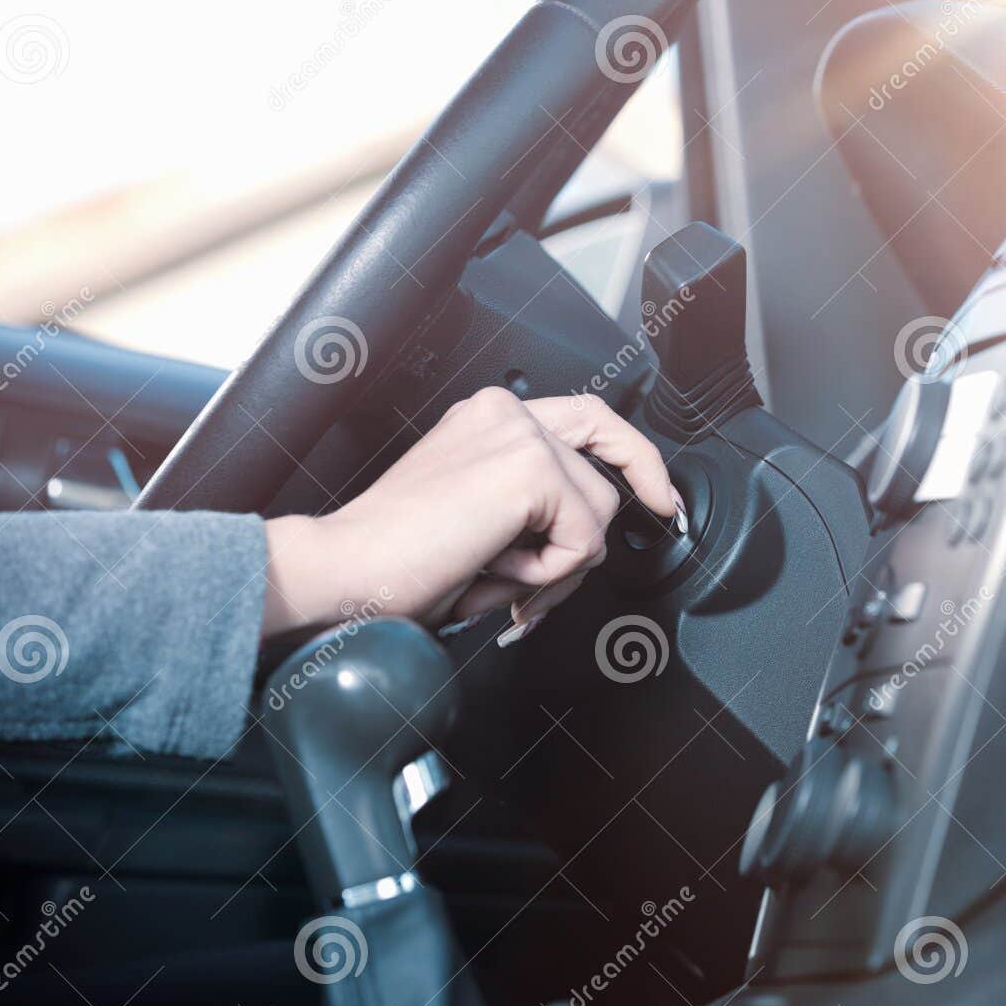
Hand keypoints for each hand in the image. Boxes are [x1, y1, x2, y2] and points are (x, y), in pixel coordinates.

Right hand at [260, 389, 681, 638]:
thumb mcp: (478, 523)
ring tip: (488, 578)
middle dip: (581, 546)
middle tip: (537, 593)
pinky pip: (584, 542)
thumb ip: (531, 512)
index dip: (636, 459)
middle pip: (603, 477)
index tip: (661, 500)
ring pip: (597, 517)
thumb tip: (587, 544)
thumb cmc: (393, 561)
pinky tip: (489, 569)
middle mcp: (506, 412)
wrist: (343, 571)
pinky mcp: (532, 470)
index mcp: (489, 418)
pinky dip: (545, 576)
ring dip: (553, 569)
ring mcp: (521, 435)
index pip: (590, 419)